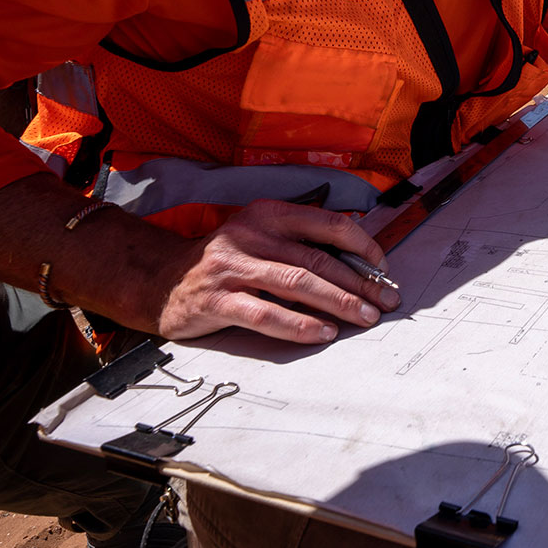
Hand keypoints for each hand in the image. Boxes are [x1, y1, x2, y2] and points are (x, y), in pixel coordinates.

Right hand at [155, 200, 399, 343]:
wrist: (161, 280)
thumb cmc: (227, 261)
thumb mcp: (261, 236)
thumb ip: (301, 243)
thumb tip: (360, 261)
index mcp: (270, 214)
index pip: (329, 224)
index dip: (363, 247)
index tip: (384, 269)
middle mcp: (251, 235)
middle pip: (319, 259)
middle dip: (360, 283)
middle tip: (386, 301)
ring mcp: (232, 268)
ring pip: (298, 284)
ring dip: (338, 303)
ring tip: (365, 317)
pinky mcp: (217, 301)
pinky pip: (266, 314)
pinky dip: (299, 325)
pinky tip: (324, 333)